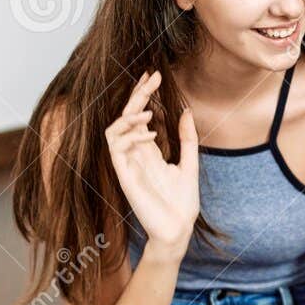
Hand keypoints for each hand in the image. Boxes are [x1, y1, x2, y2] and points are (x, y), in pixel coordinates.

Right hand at [105, 70, 198, 257]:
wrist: (178, 229)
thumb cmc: (182, 201)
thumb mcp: (189, 163)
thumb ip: (186, 138)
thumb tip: (184, 110)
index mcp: (149, 151)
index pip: (141, 115)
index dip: (145, 94)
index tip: (155, 75)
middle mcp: (135, 154)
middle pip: (127, 117)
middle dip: (137, 94)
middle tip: (151, 77)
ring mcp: (127, 164)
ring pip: (114, 130)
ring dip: (129, 116)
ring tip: (148, 111)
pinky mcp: (124, 175)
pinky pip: (116, 148)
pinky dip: (130, 135)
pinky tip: (149, 133)